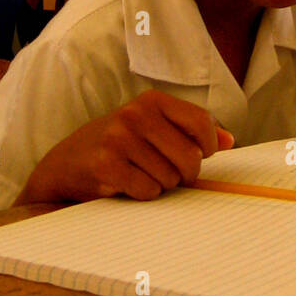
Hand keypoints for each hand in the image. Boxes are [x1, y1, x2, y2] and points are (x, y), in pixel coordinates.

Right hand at [24, 91, 234, 203]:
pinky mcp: (106, 165)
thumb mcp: (153, 128)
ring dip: (162, 185)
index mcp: (152, 100)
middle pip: (189, 157)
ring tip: (142, 175)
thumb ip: (190, 131)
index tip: (199, 155)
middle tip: (172, 175)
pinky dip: (144, 195)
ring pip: (170, 177)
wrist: (66, 164)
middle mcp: (135, 114)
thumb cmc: (117, 145)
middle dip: (186, 174)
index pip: (201, 123)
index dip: (207, 146)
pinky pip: (148, 191)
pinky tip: (128, 185)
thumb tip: (229, 140)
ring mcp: (119, 138)